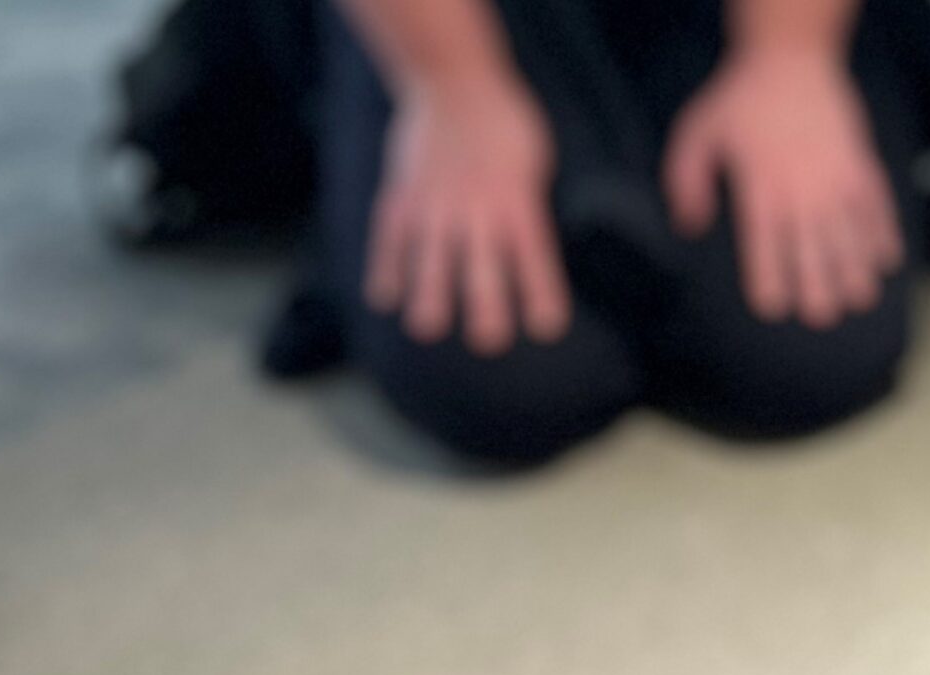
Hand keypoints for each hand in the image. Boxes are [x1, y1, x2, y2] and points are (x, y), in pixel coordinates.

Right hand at [365, 71, 568, 353]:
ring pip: (430, 260)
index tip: (547, 328)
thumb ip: (525, 216)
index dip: (542, 296)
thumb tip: (521, 261)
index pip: (535, 261)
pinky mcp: (402, 195)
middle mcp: (478, 210)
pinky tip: (383, 300)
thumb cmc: (505, 128)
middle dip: (485, 310)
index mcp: (519, 205)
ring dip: (428, 297)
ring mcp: (435, 204)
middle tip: (488, 341)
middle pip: (482, 270)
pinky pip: (389, 238)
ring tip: (426, 329)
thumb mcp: (533, 168)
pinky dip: (385, 269)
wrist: (453, 78)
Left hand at [663, 47, 902, 326]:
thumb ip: (686, 181)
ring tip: (856, 299)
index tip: (771, 305)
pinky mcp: (864, 172)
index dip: (771, 289)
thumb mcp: (697, 131)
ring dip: (858, 278)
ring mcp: (840, 185)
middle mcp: (804, 196)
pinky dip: (884, 242)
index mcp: (761, 194)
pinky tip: (883, 262)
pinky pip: (881, 217)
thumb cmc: (741, 98)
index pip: (767, 258)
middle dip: (820, 296)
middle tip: (819, 313)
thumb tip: (690, 227)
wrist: (793, 58)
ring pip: (855, 248)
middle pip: (817, 263)